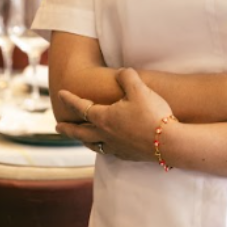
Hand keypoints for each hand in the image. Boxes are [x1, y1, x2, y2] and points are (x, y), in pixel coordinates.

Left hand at [56, 68, 175, 162]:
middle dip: (67, 128)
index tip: (60, 94)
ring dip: (83, 140)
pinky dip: (103, 148)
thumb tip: (122, 71)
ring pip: (93, 145)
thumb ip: (128, 77)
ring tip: (81, 139)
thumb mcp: (140, 89)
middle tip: (57, 127)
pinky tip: (108, 147)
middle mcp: (105, 134)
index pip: (81, 107)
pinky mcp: (127, 155)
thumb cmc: (152, 115)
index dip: (70, 99)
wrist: (168, 142)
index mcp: (104, 118)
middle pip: (80, 132)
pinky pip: (109, 152)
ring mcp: (115, 147)